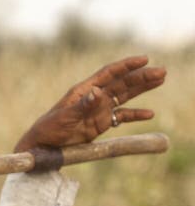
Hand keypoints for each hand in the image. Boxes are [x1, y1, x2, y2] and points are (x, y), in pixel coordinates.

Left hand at [13, 55, 165, 151]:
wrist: (43, 145)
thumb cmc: (49, 128)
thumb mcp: (65, 117)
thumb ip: (82, 106)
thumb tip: (98, 92)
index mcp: (84, 91)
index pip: (108, 74)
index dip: (126, 66)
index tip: (144, 59)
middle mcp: (94, 97)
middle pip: (121, 83)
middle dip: (141, 77)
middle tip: (162, 72)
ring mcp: (98, 110)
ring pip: (124, 96)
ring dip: (142, 89)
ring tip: (160, 80)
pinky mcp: (101, 123)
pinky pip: (121, 117)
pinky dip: (135, 115)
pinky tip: (149, 114)